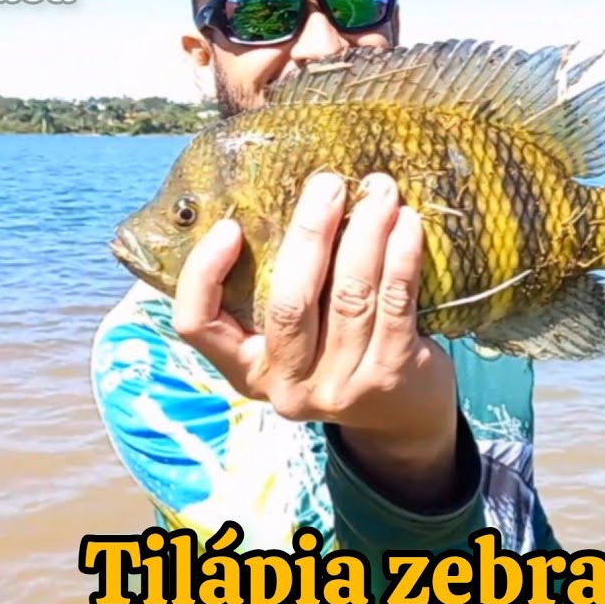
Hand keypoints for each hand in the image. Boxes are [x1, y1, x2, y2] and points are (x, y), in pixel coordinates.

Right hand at [172, 171, 461, 507]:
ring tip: (379, 192)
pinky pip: (395, 305)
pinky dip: (402, 258)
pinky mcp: (389, 378)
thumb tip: (288, 199)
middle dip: (310, 233)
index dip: (203, 275)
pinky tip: (407, 225)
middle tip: (328, 185)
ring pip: (349, 298)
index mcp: (247, 368)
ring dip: (366, 234)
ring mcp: (339, 387)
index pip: (197, 325)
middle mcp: (287, 385)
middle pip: (288, 303)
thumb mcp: (296, 335)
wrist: (403, 418)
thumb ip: (282, 287)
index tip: (229, 227)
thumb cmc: (340, 351)